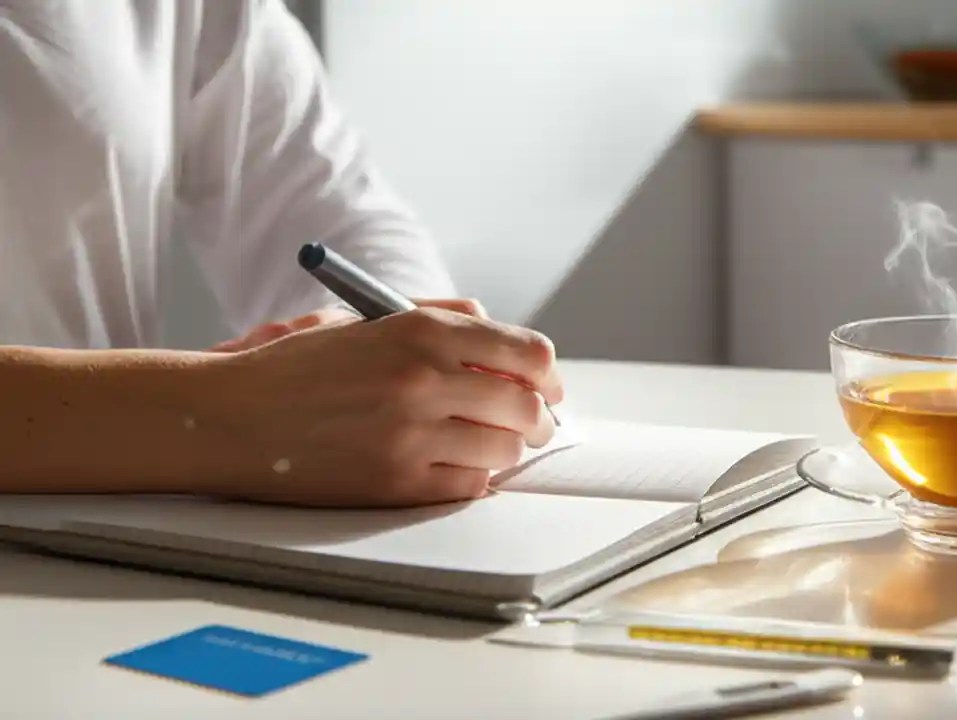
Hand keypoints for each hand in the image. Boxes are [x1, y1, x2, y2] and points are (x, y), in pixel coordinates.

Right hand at [203, 305, 562, 507]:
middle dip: (535, 419)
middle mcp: (422, 379)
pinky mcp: (395, 483)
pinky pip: (468, 486)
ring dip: (503, 449)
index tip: (547, 387)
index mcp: (420, 331)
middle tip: (528, 425)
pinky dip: (471, 479)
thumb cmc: (296, 368)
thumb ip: (436, 319)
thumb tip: (496, 327)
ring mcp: (410, 434)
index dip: (547, 374)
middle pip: (525, 406)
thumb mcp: (365, 321)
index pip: (526, 353)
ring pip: (503, 449)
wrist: (227, 417)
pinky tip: (453, 467)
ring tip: (485, 445)